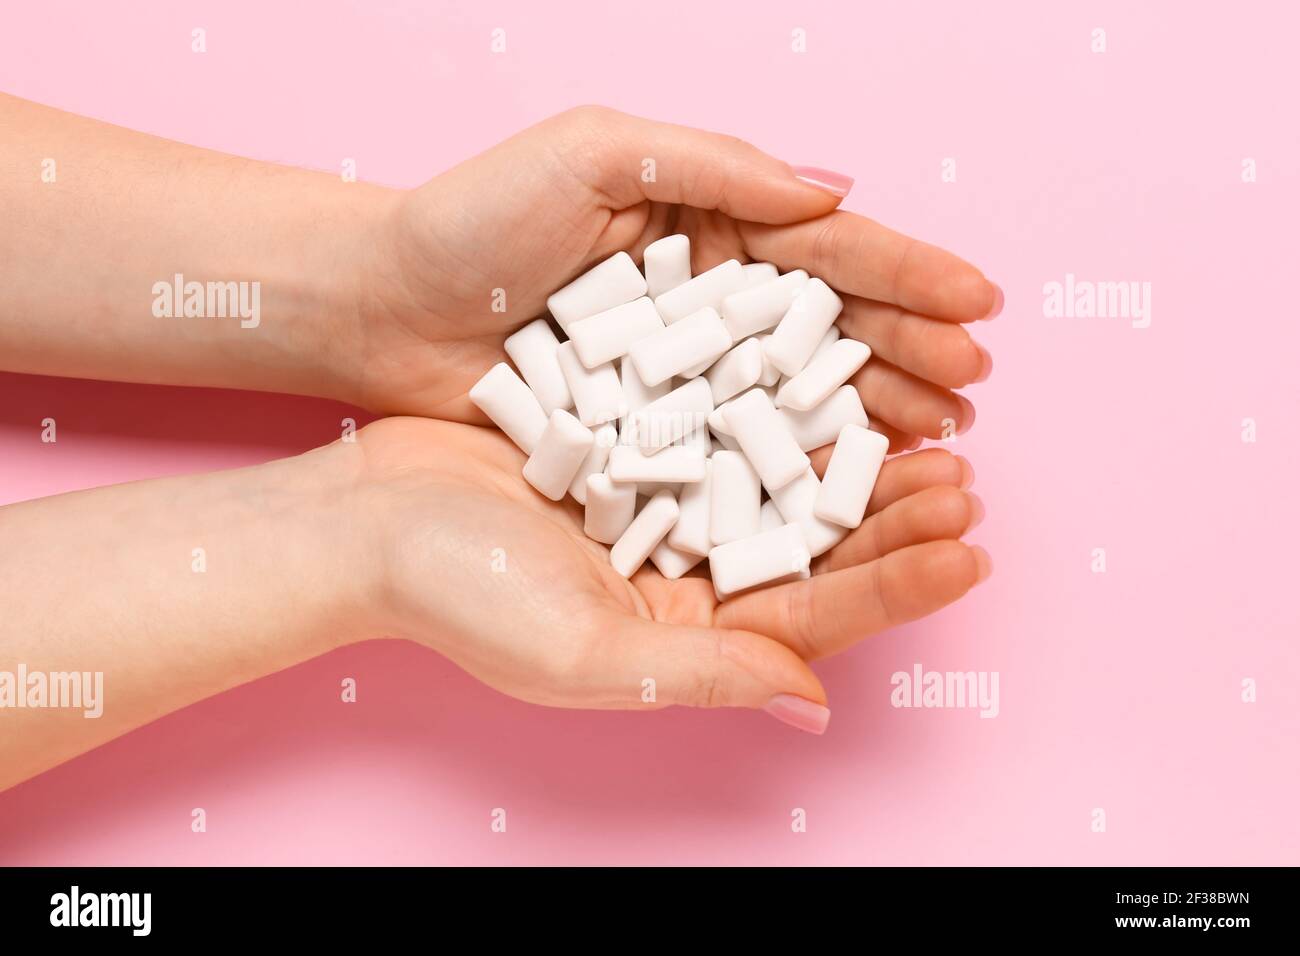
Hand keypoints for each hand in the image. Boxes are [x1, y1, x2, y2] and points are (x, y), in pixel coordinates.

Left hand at [349, 106, 1001, 449]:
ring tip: (941, 436)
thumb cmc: (475, 219)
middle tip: (974, 389)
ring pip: (797, 391)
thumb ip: (712, 166)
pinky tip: (852, 478)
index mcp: (708, 224)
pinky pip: (737, 446)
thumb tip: (832, 192)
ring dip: (875, 411)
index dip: (906, 273)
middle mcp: (709, 299)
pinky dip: (798, 463)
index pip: (827, 248)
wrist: (382, 307)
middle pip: (831, 324)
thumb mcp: (594, 155)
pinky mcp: (647, 430)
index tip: (979, 303)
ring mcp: (683, 370)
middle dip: (910, 349)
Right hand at [350, 417, 989, 731]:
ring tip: (927, 426)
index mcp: (684, 637)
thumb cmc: (459, 597)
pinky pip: (732, 424)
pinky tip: (835, 376)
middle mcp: (686, 577)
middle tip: (966, 479)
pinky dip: (785, 405)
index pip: (812, 618)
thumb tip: (815, 702)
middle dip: (895, 520)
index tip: (969, 553)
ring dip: (856, 457)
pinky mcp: (640, 446)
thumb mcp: (582, 655)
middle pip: (813, 550)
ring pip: (783, 484)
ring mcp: (667, 509)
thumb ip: (703, 675)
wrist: (366, 517)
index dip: (895, 589)